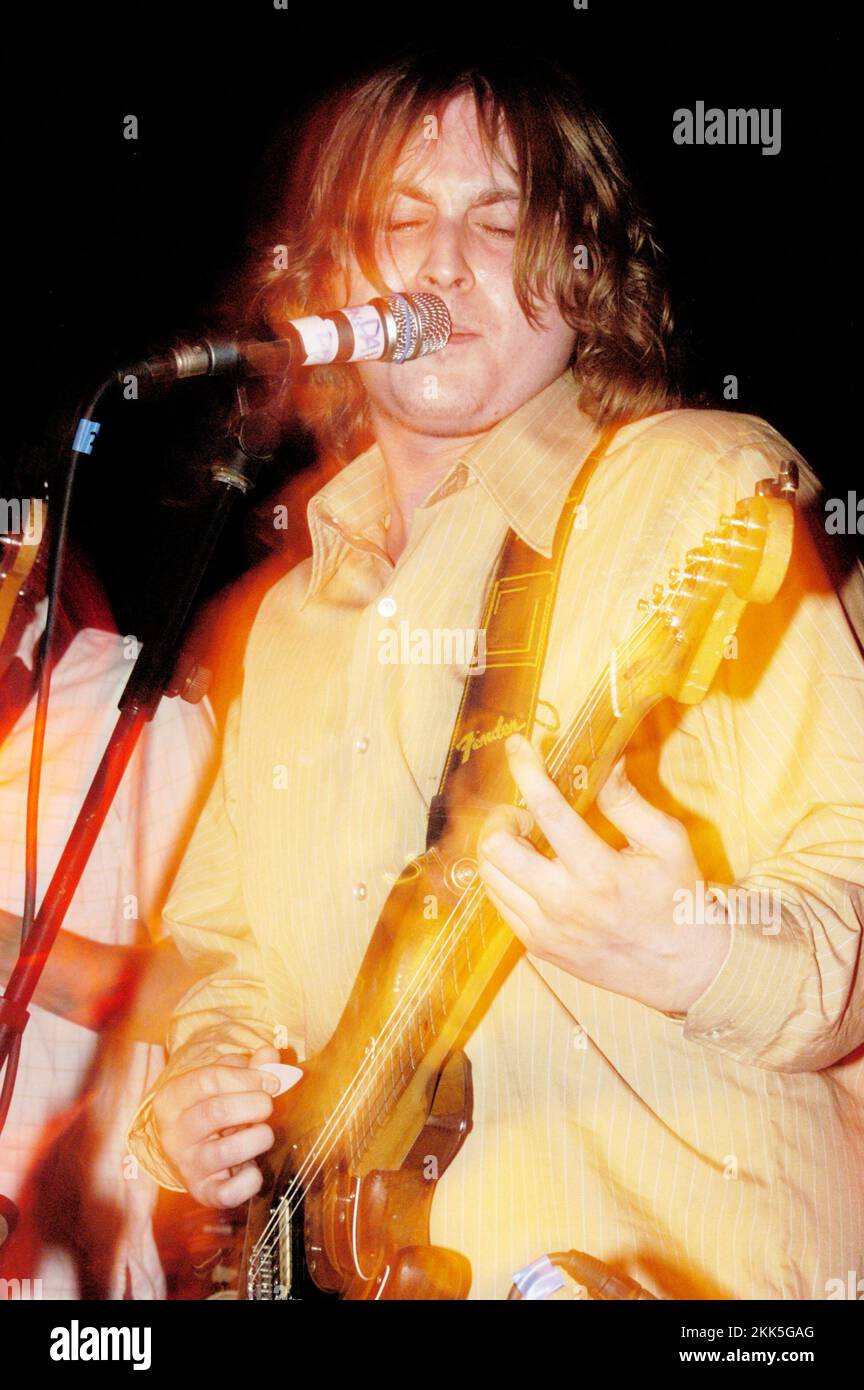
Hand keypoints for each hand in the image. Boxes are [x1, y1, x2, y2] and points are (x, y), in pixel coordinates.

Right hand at [153, 1045, 291, 1206]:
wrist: (193, 1153)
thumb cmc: (213, 1109)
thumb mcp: (223, 1082)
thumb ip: (249, 1067)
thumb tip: (271, 1055)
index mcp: (172, 1099)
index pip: (210, 1079)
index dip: (249, 1077)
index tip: (272, 1081)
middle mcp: (174, 1134)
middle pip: (217, 1111)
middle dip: (255, 1104)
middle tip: (268, 1105)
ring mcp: (187, 1166)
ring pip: (225, 1151)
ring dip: (258, 1137)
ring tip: (262, 1133)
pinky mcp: (204, 1193)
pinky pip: (228, 1193)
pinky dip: (250, 1180)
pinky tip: (255, 1167)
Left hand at [476, 734, 730, 1013]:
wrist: (681, 969)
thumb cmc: (678, 898)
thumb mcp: (666, 842)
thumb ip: (627, 801)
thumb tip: (603, 759)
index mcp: (599, 872)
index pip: (547, 811)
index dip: (527, 771)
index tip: (517, 745)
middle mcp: (565, 903)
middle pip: (498, 848)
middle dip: (502, 816)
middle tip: (522, 811)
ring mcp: (547, 929)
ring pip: (490, 876)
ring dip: (499, 846)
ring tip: (526, 838)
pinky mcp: (539, 947)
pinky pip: (499, 903)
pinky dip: (505, 877)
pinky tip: (529, 868)